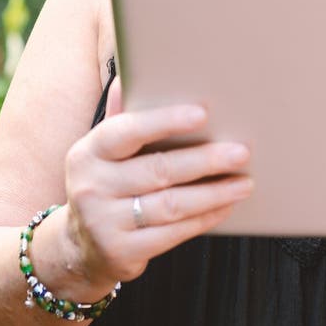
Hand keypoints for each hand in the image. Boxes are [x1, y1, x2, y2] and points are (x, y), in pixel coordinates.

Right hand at [61, 78, 251, 292]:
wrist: (80, 246)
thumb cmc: (107, 181)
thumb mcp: (105, 150)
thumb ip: (124, 115)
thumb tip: (134, 71)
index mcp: (89, 152)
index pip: (127, 131)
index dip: (165, 121)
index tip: (202, 113)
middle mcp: (92, 187)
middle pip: (158, 170)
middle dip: (205, 160)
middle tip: (241, 151)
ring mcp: (105, 224)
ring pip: (172, 205)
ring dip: (214, 192)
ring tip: (245, 181)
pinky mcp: (122, 254)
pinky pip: (174, 234)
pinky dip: (205, 218)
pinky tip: (226, 205)